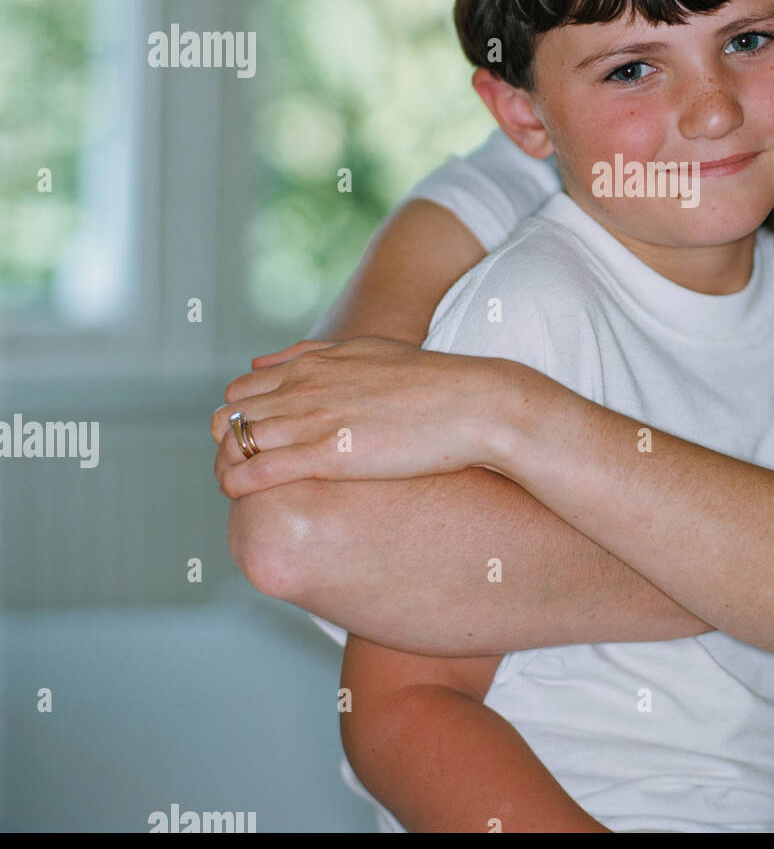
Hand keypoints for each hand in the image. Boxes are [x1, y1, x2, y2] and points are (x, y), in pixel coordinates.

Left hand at [211, 336, 526, 496]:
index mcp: (312, 364)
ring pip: (234, 444)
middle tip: (246, 471)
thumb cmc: (429, 383)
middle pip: (229, 416)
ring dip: (228, 467)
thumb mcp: (366, 352)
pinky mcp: (324, 455)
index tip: (255, 443)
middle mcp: (303, 387)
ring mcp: (311, 420)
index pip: (241, 390)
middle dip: (227, 443)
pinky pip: (255, 472)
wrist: (472, 404)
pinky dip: (237, 484)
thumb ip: (312, 355)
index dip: (239, 418)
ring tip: (246, 490)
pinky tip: (242, 496)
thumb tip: (264, 363)